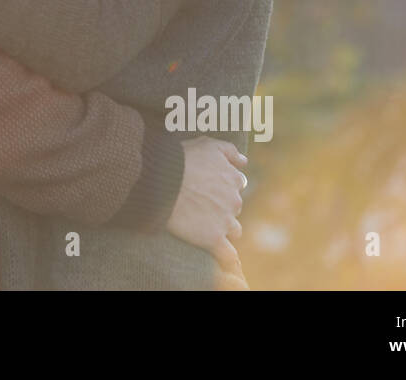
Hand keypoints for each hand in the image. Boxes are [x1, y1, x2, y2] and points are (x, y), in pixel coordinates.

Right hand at [166, 137, 248, 277]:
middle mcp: (234, 200)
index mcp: (234, 178)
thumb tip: (244, 161)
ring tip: (206, 227)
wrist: (161, 181)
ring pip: (234, 230)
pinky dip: (228, 259)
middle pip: (234, 207)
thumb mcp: (208, 144)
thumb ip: (230, 151)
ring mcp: (225, 221)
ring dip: (225, 229)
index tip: (208, 186)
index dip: (222, 185)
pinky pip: (228, 254)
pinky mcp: (213, 239)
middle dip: (223, 206)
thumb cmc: (181, 159)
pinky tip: (226, 261)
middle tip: (201, 204)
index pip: (236, 184)